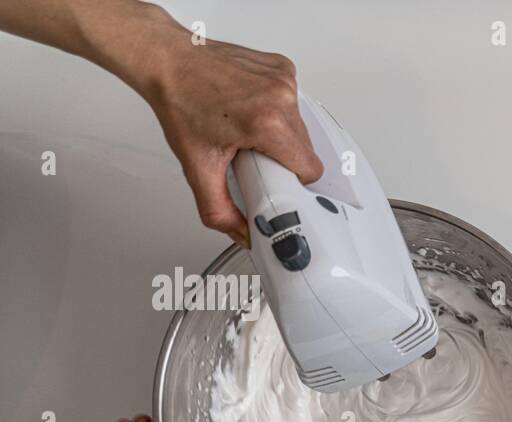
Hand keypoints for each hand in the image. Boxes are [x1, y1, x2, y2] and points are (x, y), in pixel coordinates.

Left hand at [0, 2, 323, 244]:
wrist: (166, 60)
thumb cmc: (178, 101)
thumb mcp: (197, 167)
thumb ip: (220, 212)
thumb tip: (243, 234)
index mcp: (267, 123)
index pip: (310, 170)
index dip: (291, 181)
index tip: (274, 179)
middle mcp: (281, 97)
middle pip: (306, 149)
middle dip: (283, 159)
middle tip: (251, 153)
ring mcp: (284, 79)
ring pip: (302, 126)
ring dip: (280, 135)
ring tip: (248, 129)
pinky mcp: (282, 68)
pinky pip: (294, 103)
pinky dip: (278, 111)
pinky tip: (252, 108)